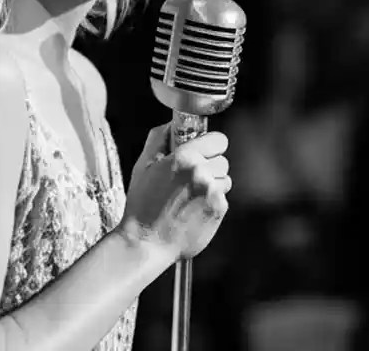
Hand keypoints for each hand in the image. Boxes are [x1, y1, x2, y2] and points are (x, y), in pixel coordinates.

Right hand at [117, 123, 230, 261]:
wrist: (146, 242)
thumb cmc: (142, 205)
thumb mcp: (143, 166)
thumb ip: (158, 139)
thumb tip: (172, 125)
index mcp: (183, 157)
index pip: (218, 140)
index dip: (211, 145)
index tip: (205, 152)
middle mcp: (201, 172)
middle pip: (223, 160)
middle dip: (210, 167)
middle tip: (192, 180)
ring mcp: (212, 192)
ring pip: (226, 179)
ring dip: (214, 185)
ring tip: (192, 197)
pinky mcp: (219, 209)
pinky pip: (224, 198)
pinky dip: (213, 202)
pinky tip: (195, 210)